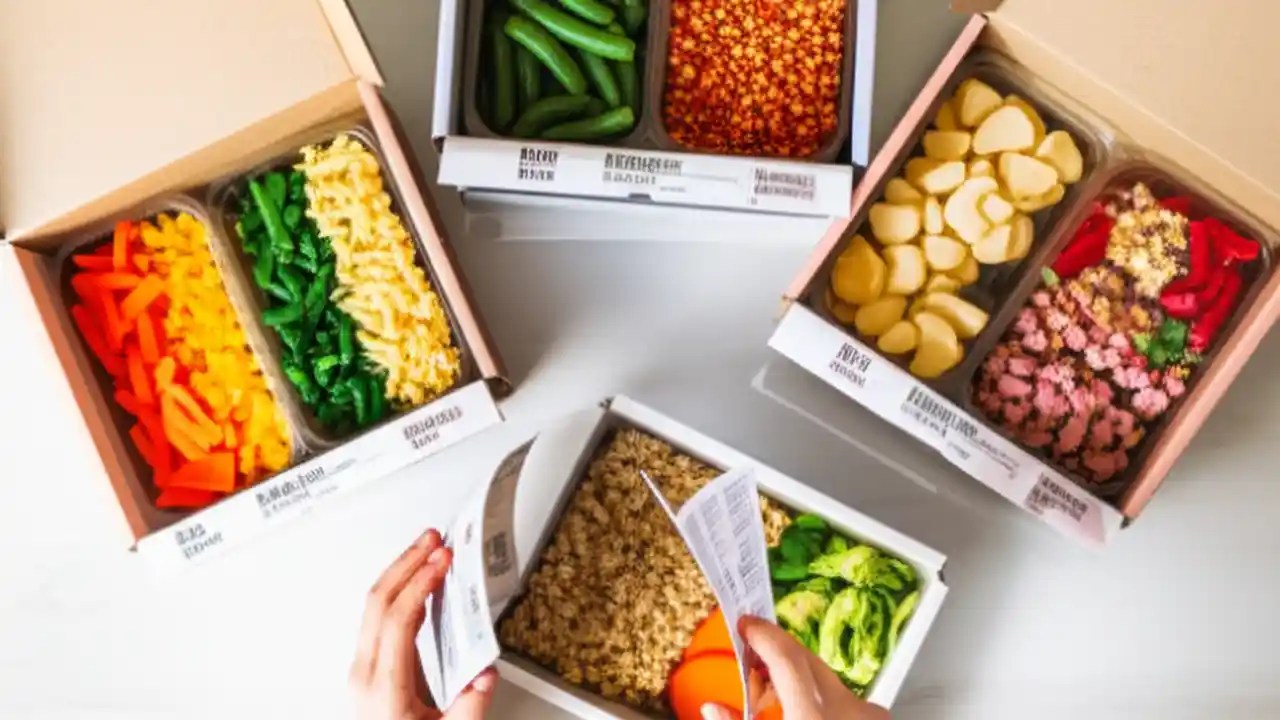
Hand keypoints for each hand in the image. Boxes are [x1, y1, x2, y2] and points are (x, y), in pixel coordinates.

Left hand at [350, 528, 498, 719]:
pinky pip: (379, 619)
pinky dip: (400, 592)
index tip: (441, 561)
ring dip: (400, 573)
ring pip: (374, 607)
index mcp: (384, 689)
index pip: (397, 620)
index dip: (420, 584)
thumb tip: (485, 676)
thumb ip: (469, 709)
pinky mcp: (371, 670)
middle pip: (378, 602)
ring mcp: (364, 671)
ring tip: (427, 549)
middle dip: (406, 563)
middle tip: (433, 539)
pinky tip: (419, 583)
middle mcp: (367, 675)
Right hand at [702, 616, 889, 719]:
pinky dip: (820, 696)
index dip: (764, 635)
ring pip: (828, 680)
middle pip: (808, 661)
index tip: (746, 624)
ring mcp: (870, 717)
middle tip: (750, 651)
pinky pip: (845, 699)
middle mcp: (849, 710)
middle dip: (777, 651)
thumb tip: (713, 708)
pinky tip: (804, 711)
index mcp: (815, 718)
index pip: (787, 659)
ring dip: (798, 676)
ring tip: (771, 691)